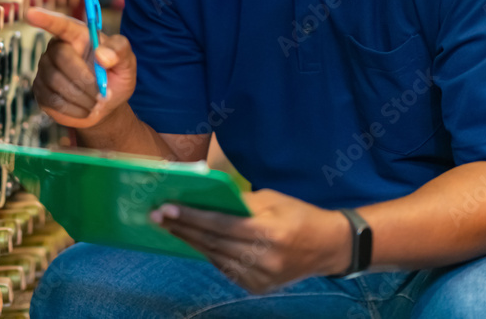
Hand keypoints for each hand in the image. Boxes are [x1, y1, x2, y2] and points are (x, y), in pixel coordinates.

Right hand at [25, 7, 136, 129]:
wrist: (105, 106)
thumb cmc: (115, 78)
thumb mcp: (127, 63)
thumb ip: (120, 50)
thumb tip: (102, 55)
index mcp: (78, 35)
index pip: (61, 24)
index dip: (45, 19)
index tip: (30, 13)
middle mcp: (57, 48)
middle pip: (61, 56)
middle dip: (84, 78)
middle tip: (101, 94)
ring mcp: (46, 69)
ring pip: (56, 81)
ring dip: (81, 97)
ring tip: (95, 102)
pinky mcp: (40, 90)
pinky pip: (52, 99)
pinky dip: (73, 109)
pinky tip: (84, 109)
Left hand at [149, 189, 352, 292]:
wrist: (329, 247)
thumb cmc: (299, 214)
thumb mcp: (272, 199)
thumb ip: (240, 202)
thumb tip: (205, 198)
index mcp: (270, 233)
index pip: (221, 224)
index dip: (192, 216)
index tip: (167, 207)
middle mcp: (265, 260)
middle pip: (213, 242)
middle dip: (182, 228)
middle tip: (156, 216)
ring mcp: (261, 278)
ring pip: (215, 258)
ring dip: (190, 241)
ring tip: (169, 227)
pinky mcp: (258, 288)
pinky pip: (225, 269)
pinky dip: (208, 254)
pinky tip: (192, 241)